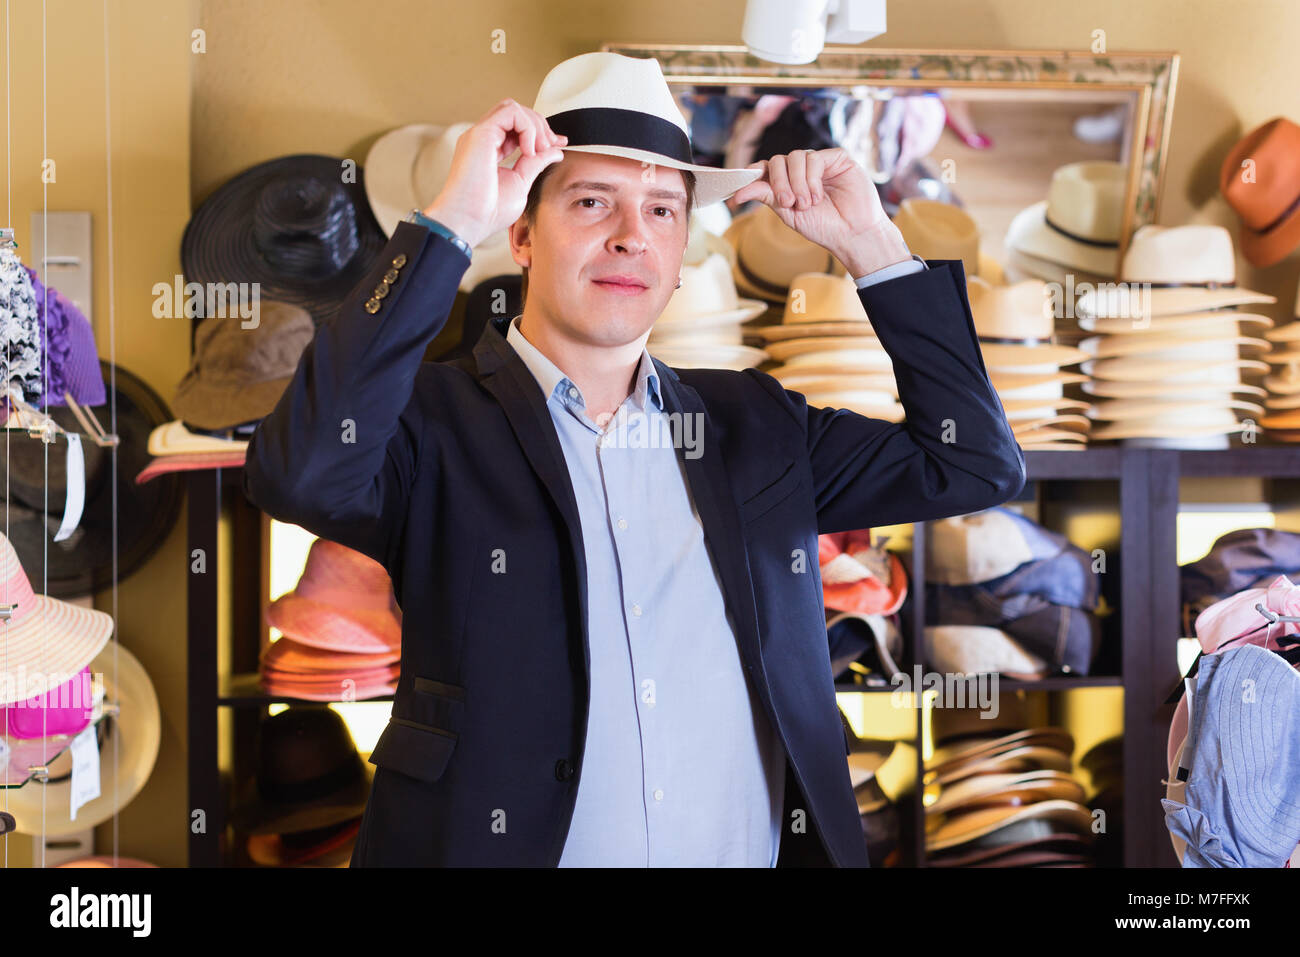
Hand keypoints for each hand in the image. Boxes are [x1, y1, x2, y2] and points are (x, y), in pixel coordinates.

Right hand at [423, 98, 568, 248]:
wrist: (468, 221)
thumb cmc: (488, 211)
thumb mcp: (521, 182)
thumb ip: (535, 163)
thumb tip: (555, 150)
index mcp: (489, 149)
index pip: (516, 126)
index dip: (540, 131)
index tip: (558, 144)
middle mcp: (482, 138)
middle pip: (515, 112)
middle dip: (539, 125)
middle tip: (552, 145)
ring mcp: (480, 134)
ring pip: (512, 108)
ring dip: (534, 124)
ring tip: (540, 148)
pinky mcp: (481, 134)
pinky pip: (511, 113)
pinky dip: (528, 127)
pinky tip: (530, 150)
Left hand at [730, 147, 910, 277]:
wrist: (852, 233)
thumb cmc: (822, 226)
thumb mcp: (787, 213)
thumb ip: (766, 196)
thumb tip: (739, 191)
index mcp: (787, 181)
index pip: (766, 169)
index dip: (752, 176)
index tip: (738, 195)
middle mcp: (801, 170)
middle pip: (778, 161)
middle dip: (778, 182)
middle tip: (788, 203)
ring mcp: (819, 162)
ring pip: (795, 157)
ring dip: (797, 184)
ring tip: (807, 204)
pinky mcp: (836, 158)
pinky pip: (814, 158)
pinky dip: (812, 179)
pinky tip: (818, 196)